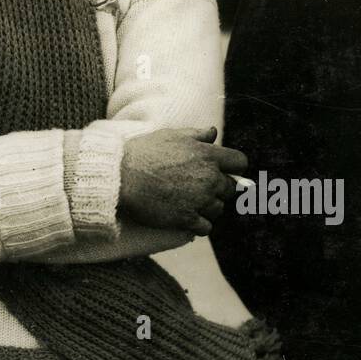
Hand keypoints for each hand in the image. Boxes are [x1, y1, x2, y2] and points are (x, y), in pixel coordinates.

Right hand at [118, 126, 247, 235]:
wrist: (121, 176)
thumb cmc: (144, 152)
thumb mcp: (171, 135)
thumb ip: (197, 135)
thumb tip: (213, 132)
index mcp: (207, 155)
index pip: (240, 162)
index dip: (234, 167)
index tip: (225, 170)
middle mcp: (208, 178)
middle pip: (230, 188)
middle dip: (219, 188)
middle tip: (199, 186)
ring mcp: (199, 200)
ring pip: (218, 208)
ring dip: (208, 206)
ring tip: (189, 201)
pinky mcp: (187, 219)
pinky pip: (206, 227)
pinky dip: (198, 224)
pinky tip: (186, 216)